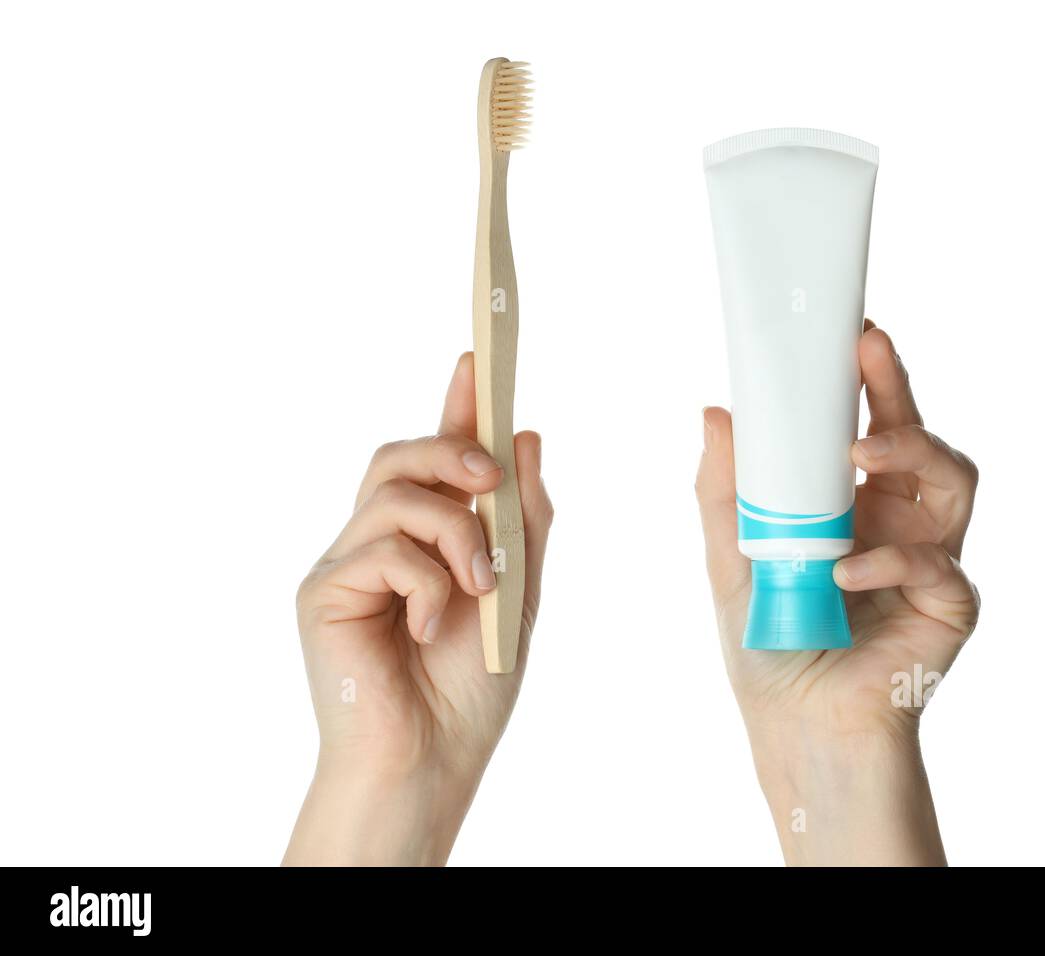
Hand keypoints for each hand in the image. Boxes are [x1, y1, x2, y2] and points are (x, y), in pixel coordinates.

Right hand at [285, 352, 552, 864]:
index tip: (475, 358)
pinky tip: (428, 627)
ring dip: (454, 532)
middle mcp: (379, 543)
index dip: (455, 407)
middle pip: (398, 457)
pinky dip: (426, 582)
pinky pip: (381, 549)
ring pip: (393, 495)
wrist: (431, 760)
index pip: (436, 459)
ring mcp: (347, 565)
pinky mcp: (322, 592)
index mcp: (427, 541)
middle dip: (452, 450)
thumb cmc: (469, 688)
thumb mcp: (517, 596)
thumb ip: (521, 522)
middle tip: (492, 478)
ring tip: (481, 587)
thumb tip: (528, 438)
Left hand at [696, 321, 977, 864]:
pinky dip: (890, 561)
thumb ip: (726, 492)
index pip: (871, 427)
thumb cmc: (771, 645)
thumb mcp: (732, 559)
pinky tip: (845, 573)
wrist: (797, 728)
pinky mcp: (949, 608)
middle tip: (868, 352)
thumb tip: (715, 412)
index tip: (852, 334)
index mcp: (856, 505)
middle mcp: (901, 522)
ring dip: (910, 454)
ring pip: (955, 482)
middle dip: (898, 389)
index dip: (870, 380)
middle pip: (921, 438)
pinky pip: (939, 566)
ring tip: (860, 454)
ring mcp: (930, 562)